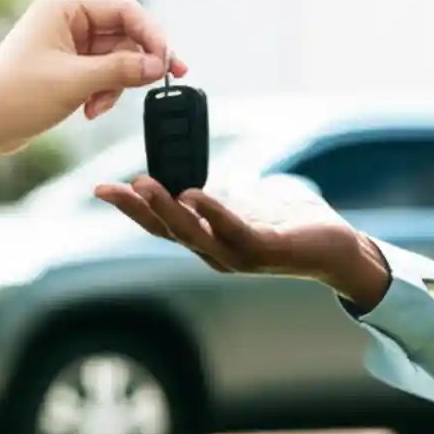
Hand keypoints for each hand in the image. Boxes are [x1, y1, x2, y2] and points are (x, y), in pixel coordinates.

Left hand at [0, 0, 186, 153]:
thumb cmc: (13, 96)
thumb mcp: (76, 82)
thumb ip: (123, 70)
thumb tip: (159, 65)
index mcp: (65, 6)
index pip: (125, 10)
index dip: (153, 36)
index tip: (170, 62)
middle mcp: (67, 19)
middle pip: (124, 35)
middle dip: (134, 65)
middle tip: (160, 83)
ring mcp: (67, 44)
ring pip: (116, 59)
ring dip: (115, 86)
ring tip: (97, 106)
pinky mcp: (67, 67)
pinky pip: (102, 75)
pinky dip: (103, 94)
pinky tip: (89, 109)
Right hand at [94, 175, 393, 307]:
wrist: (333, 247)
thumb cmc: (287, 223)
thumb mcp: (242, 203)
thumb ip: (215, 195)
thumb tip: (190, 177)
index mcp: (207, 239)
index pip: (160, 225)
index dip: (130, 208)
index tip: (101, 188)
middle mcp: (216, 252)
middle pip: (168, 231)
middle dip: (138, 209)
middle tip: (111, 188)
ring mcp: (239, 255)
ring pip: (195, 234)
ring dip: (167, 210)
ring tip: (144, 186)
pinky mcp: (266, 250)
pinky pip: (234, 230)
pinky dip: (214, 213)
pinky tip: (196, 195)